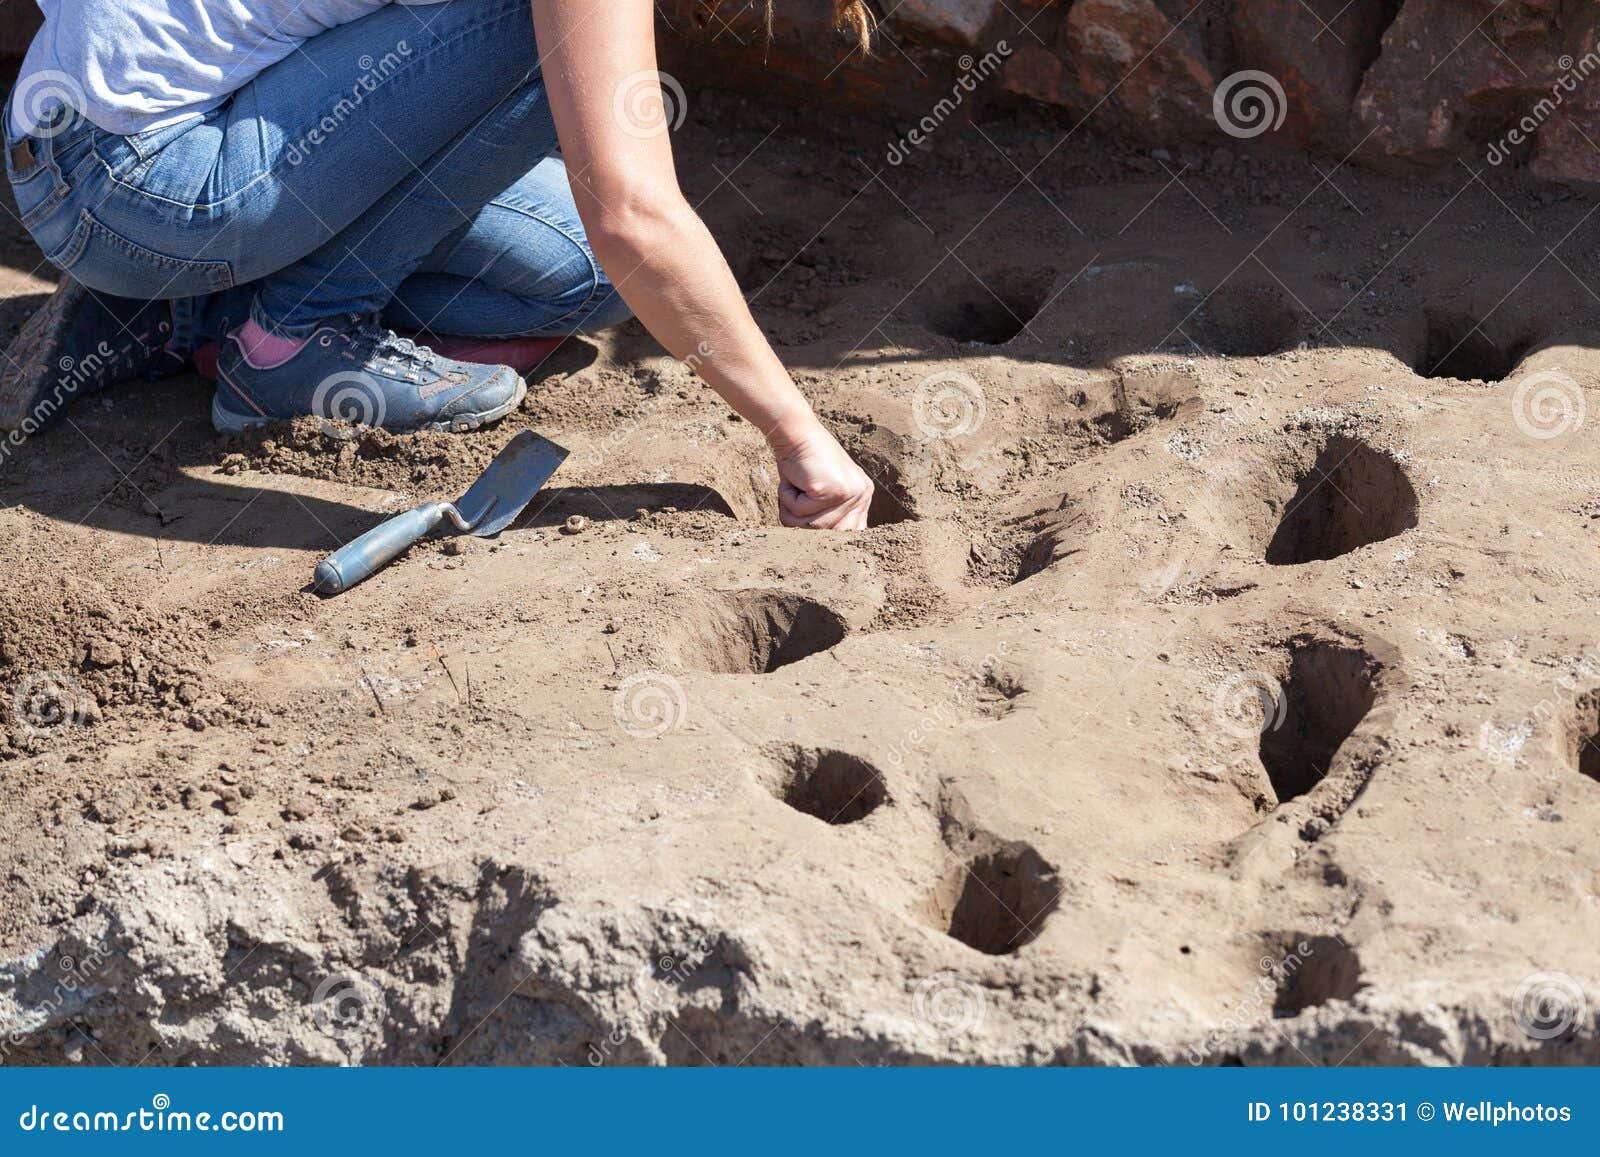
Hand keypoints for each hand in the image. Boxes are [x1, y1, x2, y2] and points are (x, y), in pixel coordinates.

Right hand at [769, 416, 873, 530]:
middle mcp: (862, 494)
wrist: (794, 432)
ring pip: (813, 527)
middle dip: (804, 524)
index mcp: (863, 494)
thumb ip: (830, 514)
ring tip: (792, 488)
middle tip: (793, 503)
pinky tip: (792, 480)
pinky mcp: (833, 491)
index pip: (853, 532)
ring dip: (792, 511)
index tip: (813, 539)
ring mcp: (850, 492)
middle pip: (831, 535)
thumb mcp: (821, 491)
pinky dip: (787, 499)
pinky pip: (801, 513)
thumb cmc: (801, 462)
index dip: (829, 538)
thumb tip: (827, 545)